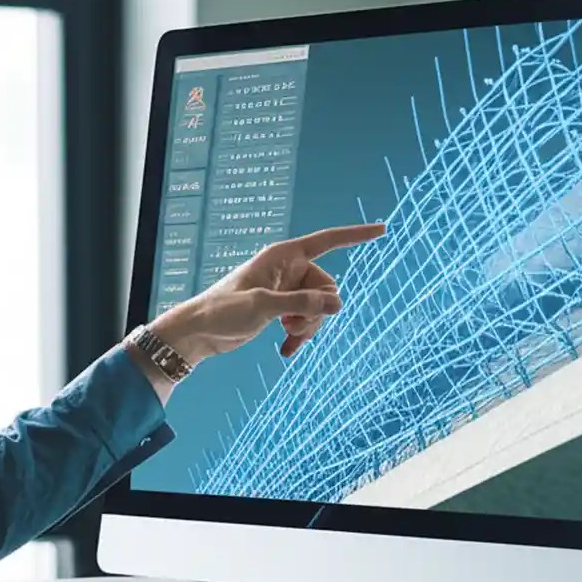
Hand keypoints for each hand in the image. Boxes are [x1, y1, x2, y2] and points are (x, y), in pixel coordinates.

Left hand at [151, 223, 386, 362]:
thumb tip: (337, 302)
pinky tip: (285, 353)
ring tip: (286, 339)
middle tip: (294, 325)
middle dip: (318, 310)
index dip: (356, 235)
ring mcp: (285, 290)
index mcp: (284, 256)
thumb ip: (301, 303)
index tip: (383, 229)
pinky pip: (305, 320)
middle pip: (327, 287)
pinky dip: (299, 336)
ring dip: (308, 327)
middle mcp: (288, 269)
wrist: (199, 332)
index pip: (328, 241)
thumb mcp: (263, 306)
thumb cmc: (223, 310)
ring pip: (319, 307)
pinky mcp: (280, 310)